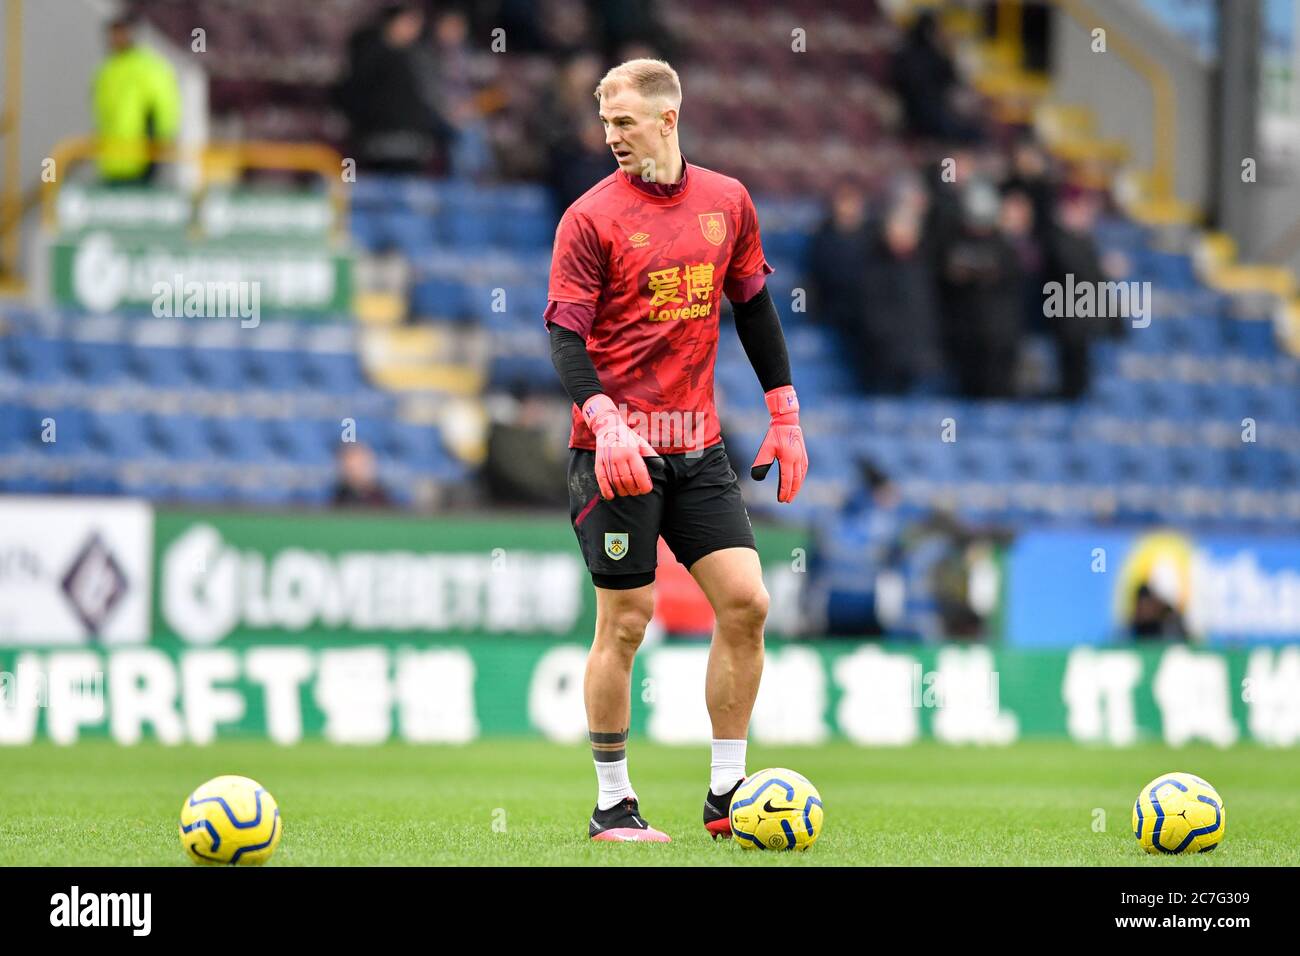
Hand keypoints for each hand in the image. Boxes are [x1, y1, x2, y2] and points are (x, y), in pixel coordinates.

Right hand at [582, 394, 659, 499]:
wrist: (608, 427)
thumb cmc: (628, 438)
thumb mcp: (641, 442)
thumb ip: (651, 454)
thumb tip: (660, 466)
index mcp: (632, 452)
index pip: (639, 474)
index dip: (644, 486)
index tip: (646, 489)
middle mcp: (619, 457)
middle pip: (628, 481)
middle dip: (634, 490)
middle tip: (637, 491)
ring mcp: (608, 460)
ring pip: (616, 482)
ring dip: (623, 491)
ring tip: (627, 492)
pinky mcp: (598, 463)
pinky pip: (602, 480)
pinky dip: (606, 490)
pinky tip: (611, 496)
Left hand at [750, 385, 807, 502]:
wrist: (787, 422)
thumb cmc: (774, 435)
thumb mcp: (766, 448)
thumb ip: (762, 463)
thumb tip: (757, 477)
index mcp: (788, 459)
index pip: (787, 480)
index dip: (784, 491)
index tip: (781, 500)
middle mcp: (798, 459)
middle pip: (796, 481)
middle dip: (791, 492)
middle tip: (786, 501)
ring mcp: (802, 457)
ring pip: (801, 476)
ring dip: (797, 487)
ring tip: (792, 495)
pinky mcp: (803, 454)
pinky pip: (804, 470)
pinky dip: (801, 478)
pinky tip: (798, 482)